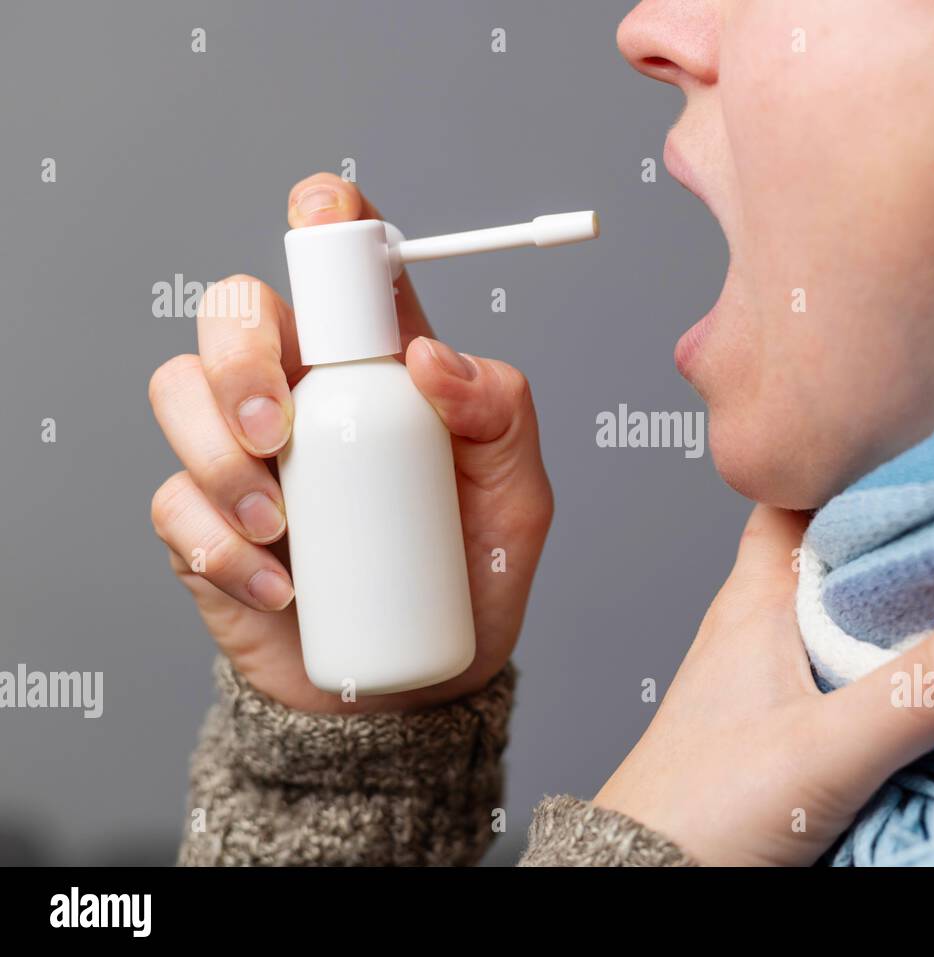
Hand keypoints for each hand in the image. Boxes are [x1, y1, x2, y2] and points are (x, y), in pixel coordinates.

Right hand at [148, 172, 551, 712]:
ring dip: (218, 452)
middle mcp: (302, 395)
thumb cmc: (465, 579)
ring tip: (279, 520)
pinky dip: (221, 543)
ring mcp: (243, 456)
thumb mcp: (516, 501)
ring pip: (178, 390)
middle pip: (235, 311)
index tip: (326, 211)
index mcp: (376, 371)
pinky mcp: (203, 524)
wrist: (414, 684)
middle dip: (242, 354)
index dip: (325, 223)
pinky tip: (282, 584)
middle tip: (283, 427)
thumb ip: (502, 416)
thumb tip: (430, 359)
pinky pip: (173, 502)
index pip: (340, 271)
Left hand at [593, 505, 933, 865]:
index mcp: (756, 598)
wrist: (648, 884)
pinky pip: (855, 662)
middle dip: (905, 525)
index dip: (860, 461)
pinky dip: (899, 652)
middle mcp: (763, 621)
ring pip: (850, 605)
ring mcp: (775, 671)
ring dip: (906, 594)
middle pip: (840, 545)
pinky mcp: (791, 719)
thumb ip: (917, 688)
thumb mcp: (825, 747)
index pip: (802, 491)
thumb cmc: (707, 807)